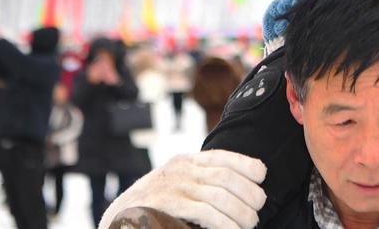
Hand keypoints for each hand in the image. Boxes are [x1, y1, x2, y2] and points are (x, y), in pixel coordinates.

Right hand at [97, 150, 266, 228]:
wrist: (116, 221)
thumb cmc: (153, 207)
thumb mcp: (177, 186)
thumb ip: (200, 182)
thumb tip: (240, 191)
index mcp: (185, 162)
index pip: (223, 156)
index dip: (246, 164)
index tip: (262, 175)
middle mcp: (180, 170)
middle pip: (226, 177)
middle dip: (248, 193)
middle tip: (258, 209)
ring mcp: (173, 187)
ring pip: (220, 196)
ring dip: (241, 212)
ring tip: (250, 224)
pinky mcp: (167, 205)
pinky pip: (205, 212)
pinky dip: (224, 223)